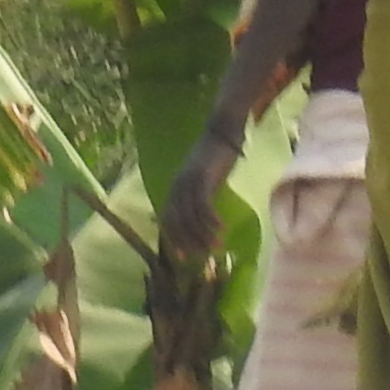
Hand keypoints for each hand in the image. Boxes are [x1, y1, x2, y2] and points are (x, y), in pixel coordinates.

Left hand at [160, 128, 240, 267]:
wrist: (222, 132)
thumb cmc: (216, 156)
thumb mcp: (203, 179)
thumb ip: (199, 194)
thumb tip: (203, 216)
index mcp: (175, 189)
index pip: (168, 220)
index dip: (173, 239)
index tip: (182, 257)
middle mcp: (177, 187)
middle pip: (177, 222)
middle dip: (188, 242)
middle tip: (200, 257)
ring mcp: (188, 183)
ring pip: (190, 217)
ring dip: (203, 235)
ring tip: (216, 247)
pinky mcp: (201, 179)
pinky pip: (203, 206)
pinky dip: (211, 220)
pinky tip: (221, 229)